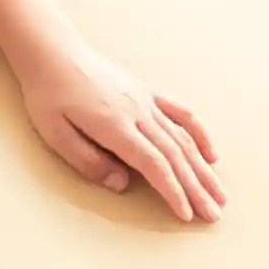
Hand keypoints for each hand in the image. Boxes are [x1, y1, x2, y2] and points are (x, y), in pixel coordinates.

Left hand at [20, 44, 225, 221]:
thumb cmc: (48, 95)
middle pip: (175, 156)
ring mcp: (145, 101)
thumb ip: (87, 160)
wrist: (53, 54)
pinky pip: (181, 114)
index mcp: (115, 126)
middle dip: (196, 188)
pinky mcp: (147, 93)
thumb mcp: (54, 133)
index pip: (153, 164)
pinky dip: (200, 134)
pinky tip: (211, 154)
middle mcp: (138, 113)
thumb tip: (121, 185)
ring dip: (203, 169)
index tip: (187, 214)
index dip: (172, 191)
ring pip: (183, 139)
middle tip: (214, 215)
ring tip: (219, 195)